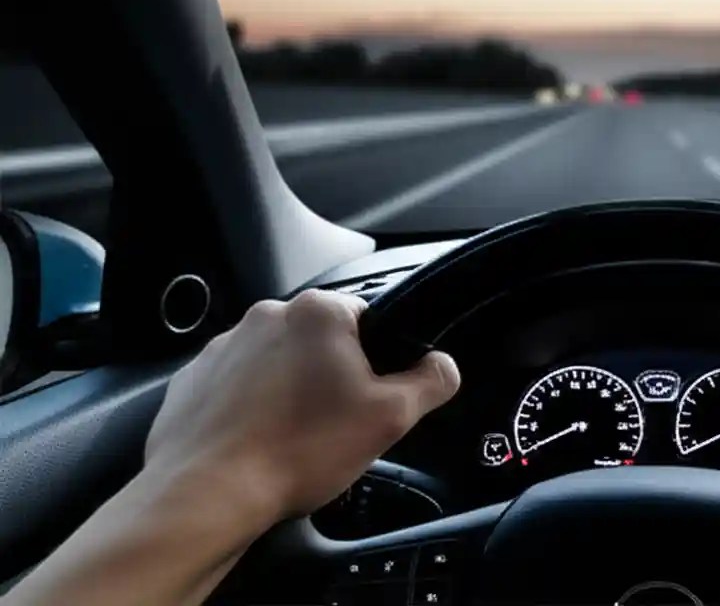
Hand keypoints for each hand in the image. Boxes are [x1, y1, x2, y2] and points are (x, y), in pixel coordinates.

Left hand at [145, 289, 460, 527]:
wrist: (208, 493)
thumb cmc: (301, 450)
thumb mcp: (392, 418)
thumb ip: (432, 381)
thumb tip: (442, 365)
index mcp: (319, 312)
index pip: (370, 319)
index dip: (380, 362)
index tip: (372, 400)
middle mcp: (266, 316)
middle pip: (321, 343)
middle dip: (332, 379)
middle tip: (337, 426)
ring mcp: (222, 347)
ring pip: (277, 366)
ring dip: (290, 394)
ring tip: (294, 441)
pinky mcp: (191, 381)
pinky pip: (236, 390)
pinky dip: (250, 412)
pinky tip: (258, 446)